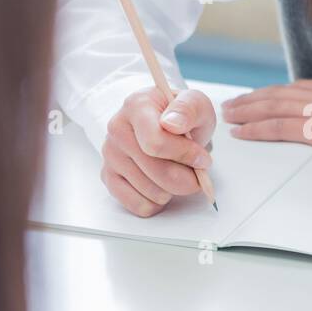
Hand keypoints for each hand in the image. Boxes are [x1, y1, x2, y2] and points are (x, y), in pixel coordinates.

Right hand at [100, 87, 214, 216]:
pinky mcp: (109, 177)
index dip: (185, 156)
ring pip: (152, 193)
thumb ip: (189, 109)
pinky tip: (162, 185)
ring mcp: (110, 155)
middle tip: (196, 172)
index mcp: (136, 106)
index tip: (202, 158)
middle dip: (186, 178)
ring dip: (173, 190)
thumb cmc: (181, 117)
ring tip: (176, 172)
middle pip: (157, 172)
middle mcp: (117, 129)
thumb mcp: (196, 104)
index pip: (156, 143)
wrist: (166, 124)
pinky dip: (158, 202)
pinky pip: (139, 205)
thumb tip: (172, 124)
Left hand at [221, 79, 311, 162]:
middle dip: (252, 99)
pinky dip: (256, 129)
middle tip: (232, 104)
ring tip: (228, 116)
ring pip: (271, 107)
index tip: (258, 96)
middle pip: (278, 94)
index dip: (273, 93)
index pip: (297, 88)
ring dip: (246, 111)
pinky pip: (278, 128)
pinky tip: (241, 133)